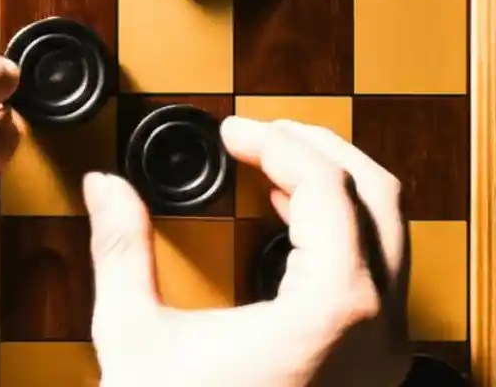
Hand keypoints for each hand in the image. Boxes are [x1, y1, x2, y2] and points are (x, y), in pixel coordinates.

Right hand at [84, 116, 411, 386]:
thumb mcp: (138, 337)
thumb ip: (123, 249)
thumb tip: (105, 189)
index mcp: (332, 311)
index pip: (326, 184)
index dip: (275, 142)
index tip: (234, 131)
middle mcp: (377, 332)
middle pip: (378, 197)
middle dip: (318, 150)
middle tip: (264, 133)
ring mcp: (383, 357)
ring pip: (389, 236)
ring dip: (334, 190)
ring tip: (276, 168)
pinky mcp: (372, 374)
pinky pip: (377, 278)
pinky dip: (341, 236)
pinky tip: (292, 229)